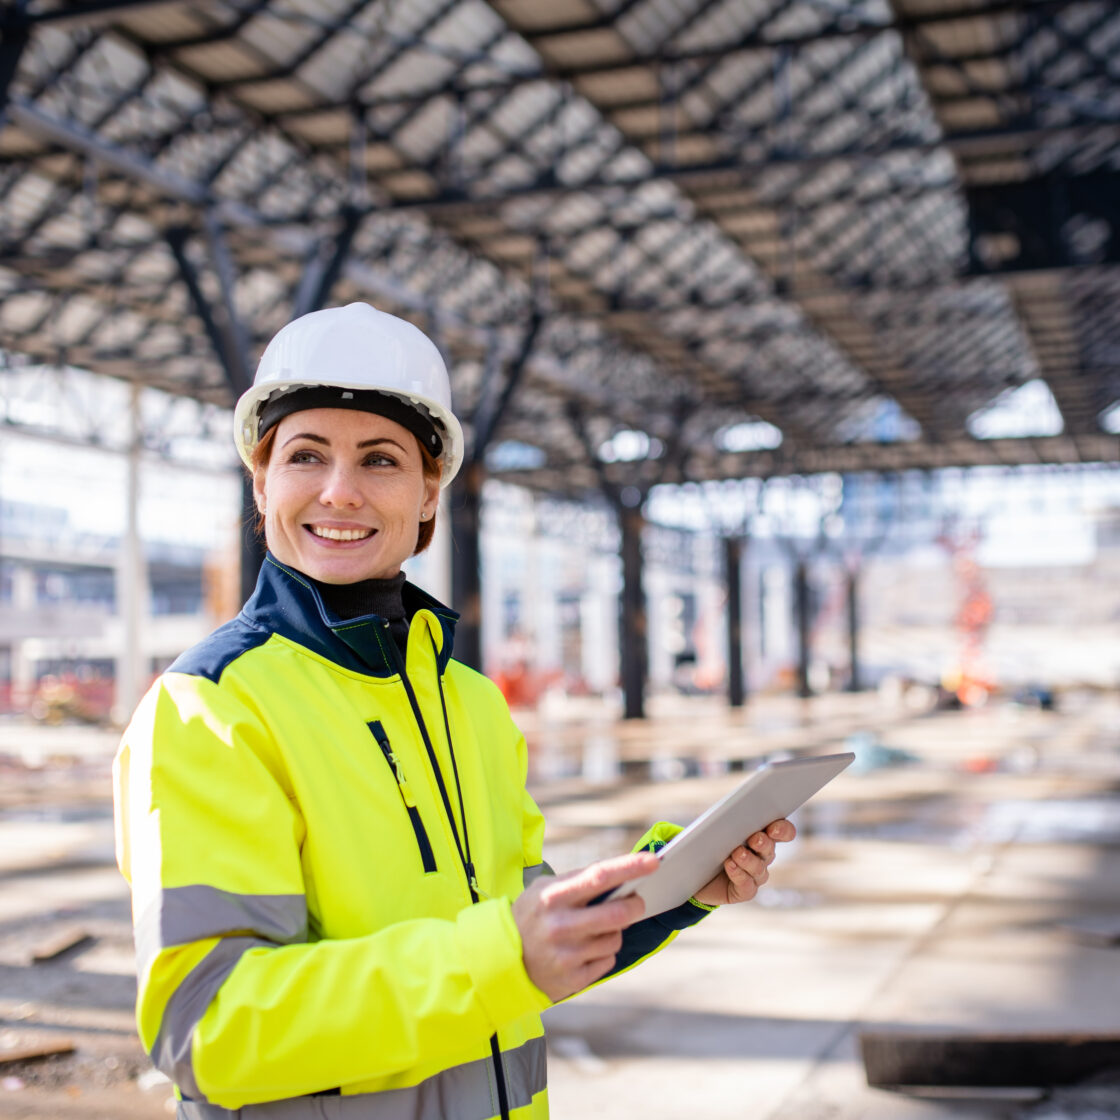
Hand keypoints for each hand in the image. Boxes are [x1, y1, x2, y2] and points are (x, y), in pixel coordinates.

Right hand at [513, 851, 657, 1001]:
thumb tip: (622, 876)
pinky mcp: (572, 979)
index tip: (653, 861)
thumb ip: (579, 882)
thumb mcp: (544, 890)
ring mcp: (566, 955)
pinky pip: (607, 960)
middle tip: (637, 901)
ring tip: (595, 929)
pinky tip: (584, 950)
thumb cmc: (532, 916)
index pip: (598, 877)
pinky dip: (603, 952)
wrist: (501, 960)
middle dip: (635, 905)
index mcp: (553, 897)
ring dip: (615, 931)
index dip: (629, 867)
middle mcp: (560, 926)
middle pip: (617, 913)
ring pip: (615, 938)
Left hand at [691, 819, 796, 906]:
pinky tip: (730, 865)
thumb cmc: (708, 844)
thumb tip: (728, 813)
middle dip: (763, 843)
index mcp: (762, 835)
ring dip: (749, 860)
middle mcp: (763, 855)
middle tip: (755, 839)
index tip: (774, 827)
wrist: (694, 873)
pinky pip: (747, 884)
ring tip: (737, 853)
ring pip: (758, 868)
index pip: (783, 831)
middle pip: (770, 848)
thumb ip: (727, 820)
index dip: (783, 829)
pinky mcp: (745, 890)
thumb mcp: (716, 828)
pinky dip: (738, 874)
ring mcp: (756, 875)